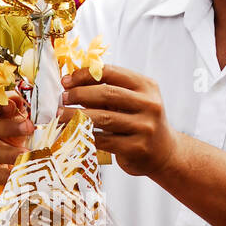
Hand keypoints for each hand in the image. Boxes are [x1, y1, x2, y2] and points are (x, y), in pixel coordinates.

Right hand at [0, 92, 33, 193]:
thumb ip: (13, 103)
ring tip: (28, 153)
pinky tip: (23, 169)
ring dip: (11, 152)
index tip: (10, 105)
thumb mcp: (8, 112)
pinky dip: (10, 173)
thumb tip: (17, 99)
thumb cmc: (4, 125)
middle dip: (7, 127)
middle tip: (29, 127)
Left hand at [60, 65, 176, 177]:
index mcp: (147, 86)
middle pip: (107, 94)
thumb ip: (109, 89)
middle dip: (79, 94)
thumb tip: (71, 82)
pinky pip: (104, 140)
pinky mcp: (137, 148)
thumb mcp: (132, 101)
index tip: (66, 80)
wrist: (164, 153)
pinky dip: (85, 135)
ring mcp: (145, 127)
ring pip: (103, 118)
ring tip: (61, 115)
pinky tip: (73, 132)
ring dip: (76, 115)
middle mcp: (149, 104)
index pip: (112, 73)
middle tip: (63, 97)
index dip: (85, 74)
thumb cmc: (140, 122)